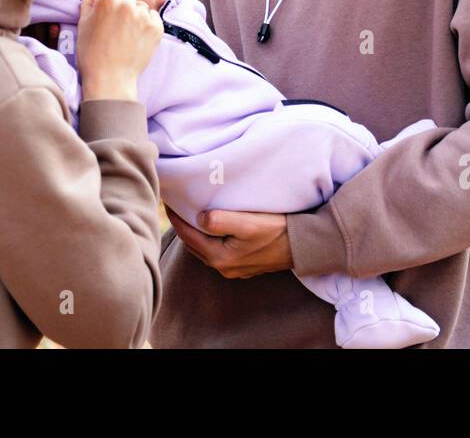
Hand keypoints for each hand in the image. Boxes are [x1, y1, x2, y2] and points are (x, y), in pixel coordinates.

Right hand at [77, 0, 162, 100]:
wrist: (110, 79)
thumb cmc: (91, 53)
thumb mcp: (82, 23)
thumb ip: (91, 1)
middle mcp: (127, 4)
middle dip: (124, 3)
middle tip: (118, 22)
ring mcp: (143, 16)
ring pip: (142, 5)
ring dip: (136, 14)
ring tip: (127, 33)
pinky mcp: (156, 27)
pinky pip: (153, 16)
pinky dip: (147, 24)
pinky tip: (137, 37)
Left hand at [165, 207, 292, 277]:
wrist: (302, 246)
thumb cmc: (276, 231)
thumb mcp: (248, 223)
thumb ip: (220, 221)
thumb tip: (199, 217)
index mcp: (220, 257)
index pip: (188, 235)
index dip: (175, 217)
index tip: (167, 199)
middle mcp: (223, 268)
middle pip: (193, 245)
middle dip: (182, 226)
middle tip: (174, 205)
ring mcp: (233, 269)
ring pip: (204, 249)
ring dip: (194, 233)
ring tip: (188, 214)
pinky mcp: (243, 265)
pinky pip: (216, 251)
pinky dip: (207, 239)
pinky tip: (210, 228)